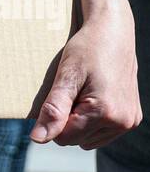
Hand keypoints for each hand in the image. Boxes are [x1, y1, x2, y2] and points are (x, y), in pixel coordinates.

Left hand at [31, 0, 140, 148]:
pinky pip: (104, 132)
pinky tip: (95, 95)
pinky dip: (94, 119)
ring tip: (85, 90)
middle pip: (77, 140)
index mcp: (105, 112)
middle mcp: (122, 122)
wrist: (114, 31)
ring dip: (81, 121)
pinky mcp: (133, 117)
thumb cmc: (87, 48)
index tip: (60, 94)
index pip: (64, 138)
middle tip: (74, 89)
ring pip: (90, 139)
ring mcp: (130, 121)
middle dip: (69, 120)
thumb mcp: (66, 75)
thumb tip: (38, 139)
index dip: (54, 119)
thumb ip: (53, 109)